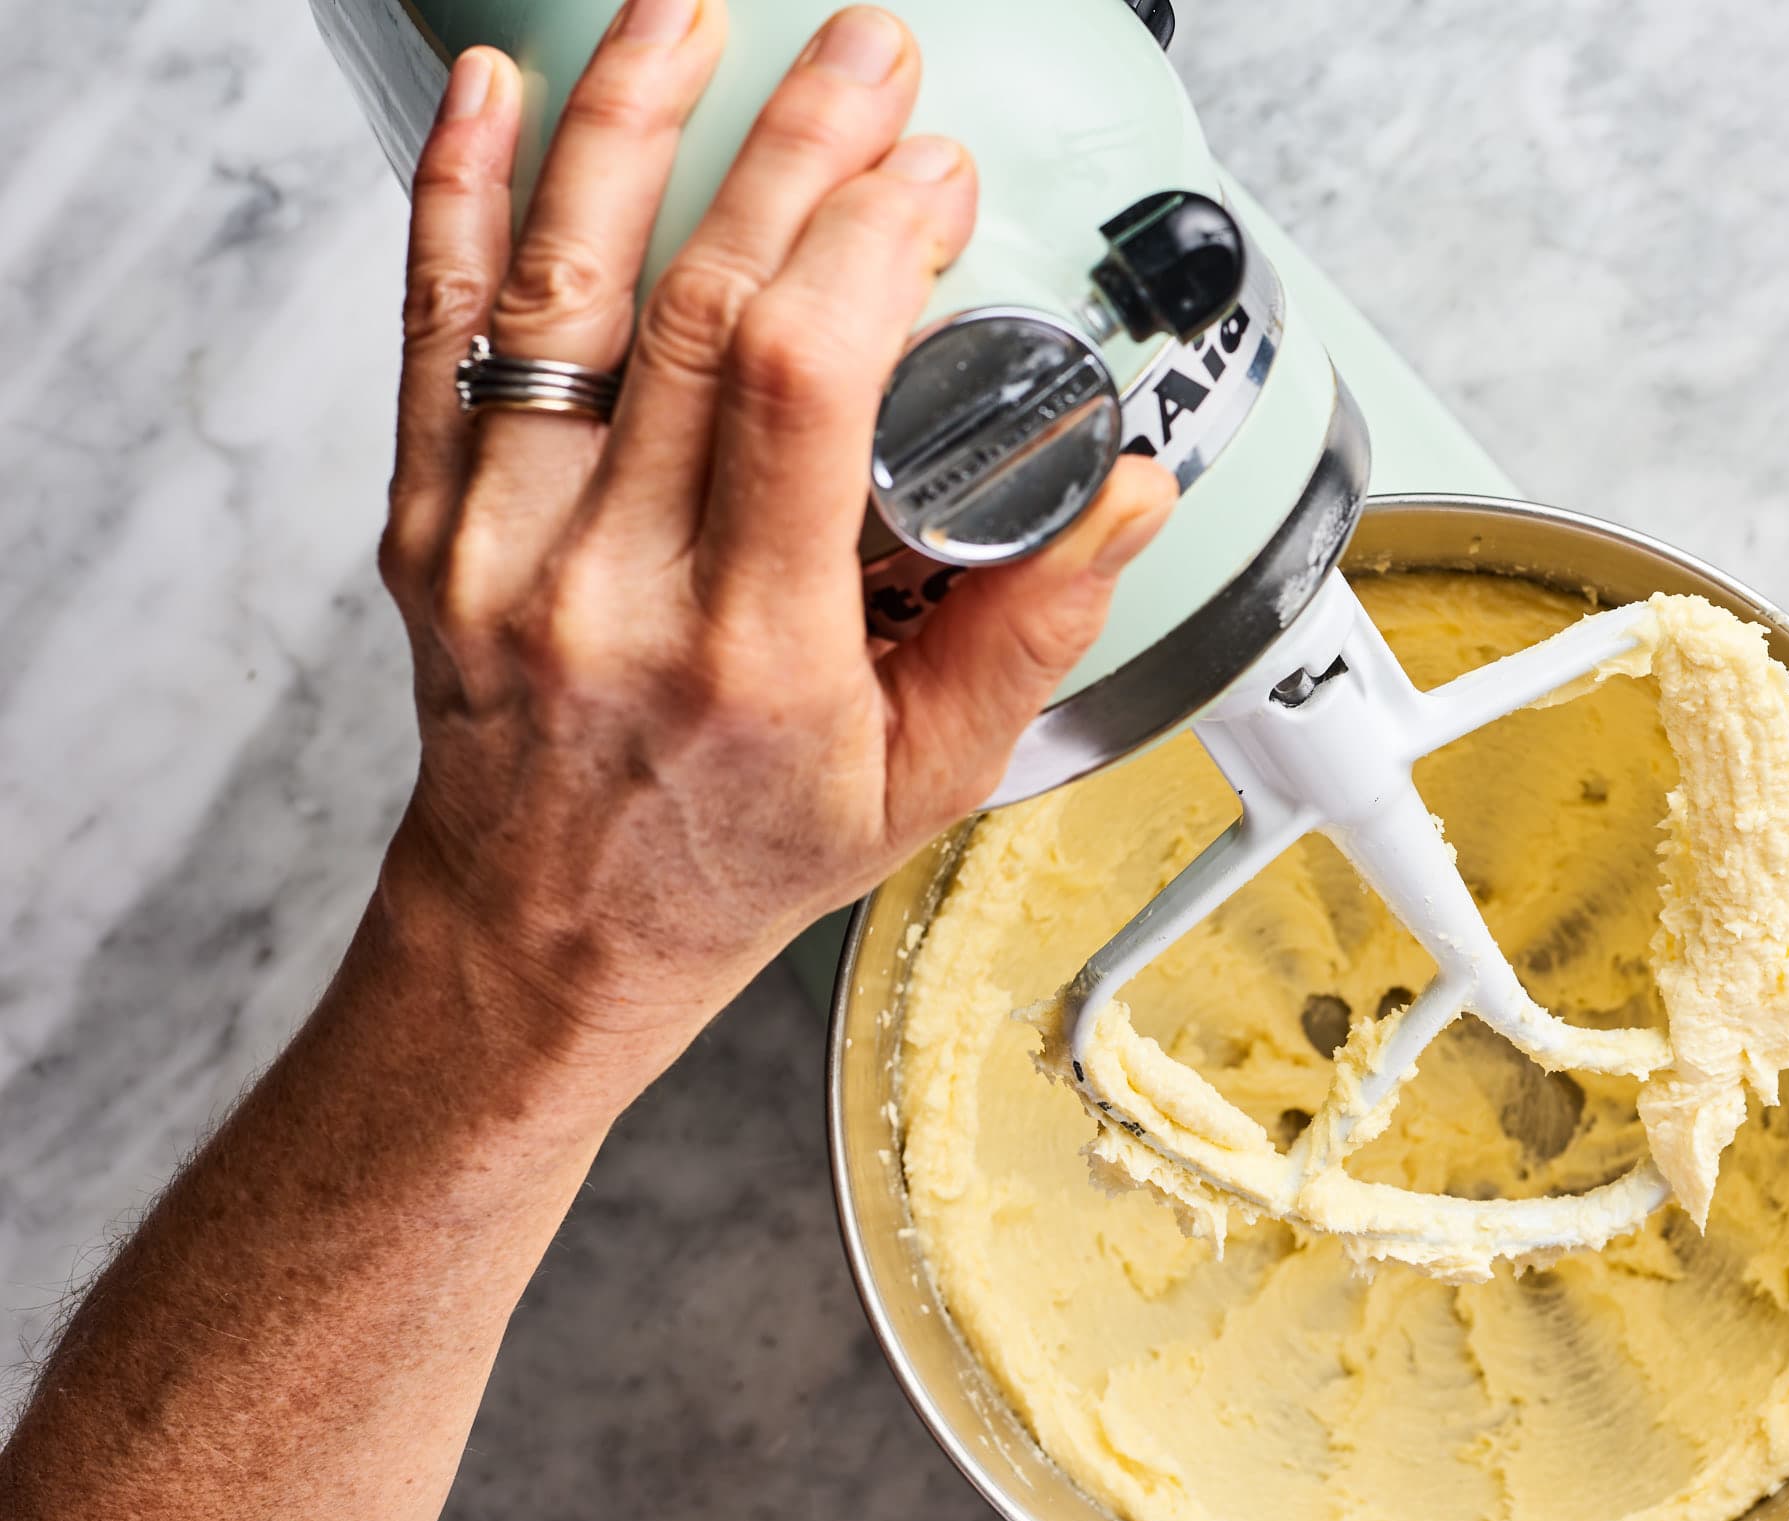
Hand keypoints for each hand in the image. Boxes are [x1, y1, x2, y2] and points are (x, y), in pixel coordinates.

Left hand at [377, 3, 1176, 1096]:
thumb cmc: (737, 852)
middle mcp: (607, 587)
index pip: (801, 388)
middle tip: (868, 58)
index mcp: (751, 651)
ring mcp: (495, 545)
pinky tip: (490, 88)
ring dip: (625, 122)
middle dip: (793, 148)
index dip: (870, 247)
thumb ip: (1033, 629)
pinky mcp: (426, 519)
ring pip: (558, 290)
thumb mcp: (927, 779)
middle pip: (698, 307)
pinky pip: (431, 330)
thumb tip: (1129, 490)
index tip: (935, 180)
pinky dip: (456, 193)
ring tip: (691, 12)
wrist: (552, 929)